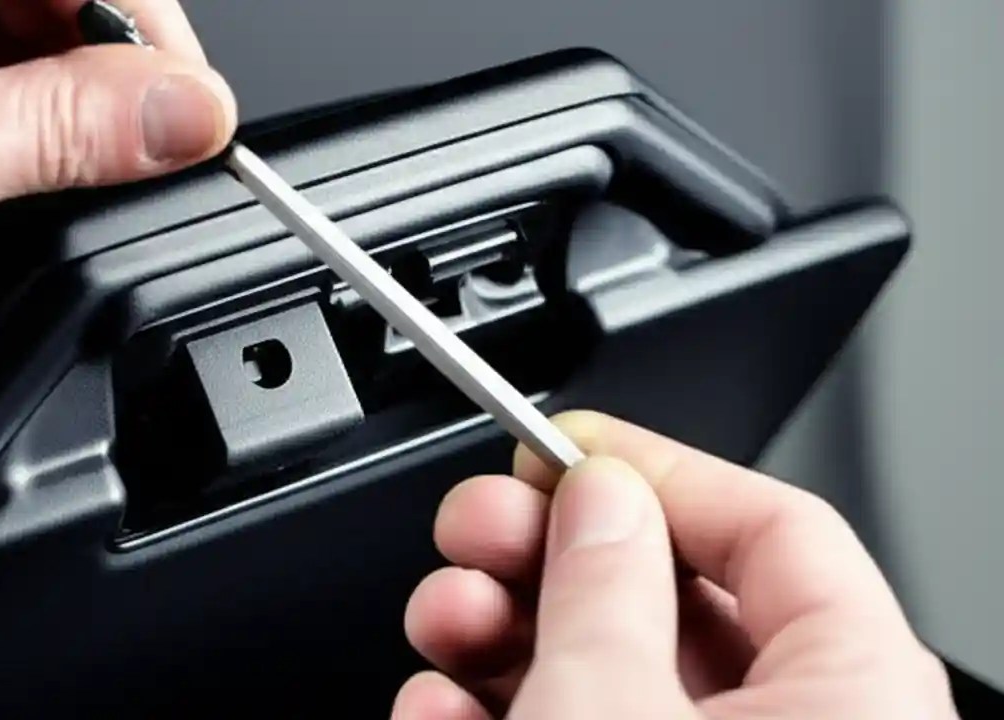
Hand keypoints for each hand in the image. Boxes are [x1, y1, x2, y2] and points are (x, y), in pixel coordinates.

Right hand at [395, 411, 958, 718]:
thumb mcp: (610, 708)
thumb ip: (603, 583)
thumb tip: (596, 493)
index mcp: (856, 694)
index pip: (771, 524)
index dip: (653, 467)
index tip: (559, 448)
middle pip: (667, 593)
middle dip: (543, 552)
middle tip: (474, 528)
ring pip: (608, 668)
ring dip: (500, 633)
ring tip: (442, 620)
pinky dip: (498, 712)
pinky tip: (442, 706)